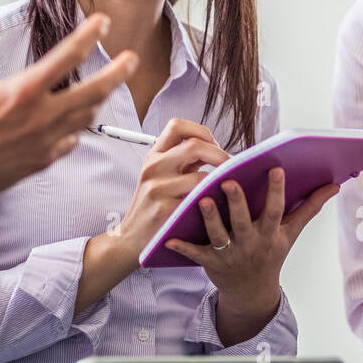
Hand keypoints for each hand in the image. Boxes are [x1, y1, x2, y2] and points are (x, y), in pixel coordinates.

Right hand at [0, 13, 137, 215]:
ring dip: (98, 101)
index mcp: (23, 91)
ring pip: (85, 118)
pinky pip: (69, 142)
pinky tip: (74, 123)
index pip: (67, 57)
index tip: (103, 23)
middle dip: (117, 74)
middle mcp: (40, 117)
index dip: (89, 36)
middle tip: (132, 60)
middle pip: (93, 92)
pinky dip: (75, 129)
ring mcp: (43, 142)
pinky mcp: (40, 161)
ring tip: (105, 89)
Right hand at [111, 118, 231, 257]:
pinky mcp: (165, 210)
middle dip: (220, 155)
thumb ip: (184, 162)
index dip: (201, 131)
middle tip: (231, 167)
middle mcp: (154, 167)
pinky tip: (215, 204)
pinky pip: (198, 200)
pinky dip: (211, 200)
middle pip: (194, 145)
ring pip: (201, 176)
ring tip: (226, 187)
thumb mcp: (161, 176)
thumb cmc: (153, 206)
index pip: (177, 126)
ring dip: (220, 181)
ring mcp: (158, 188)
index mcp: (154, 155)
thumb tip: (217, 151)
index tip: (214, 145)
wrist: (131, 237)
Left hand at [166, 167, 338, 344]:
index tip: (276, 169)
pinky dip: (182, 247)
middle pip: (243, 221)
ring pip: (218, 235)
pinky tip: (169, 238)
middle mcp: (250, 243)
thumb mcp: (291, 233)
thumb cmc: (271, 254)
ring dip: (209, 219)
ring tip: (201, 199)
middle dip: (237, 202)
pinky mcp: (210, 263)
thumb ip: (309, 207)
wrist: (252, 292)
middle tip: (228, 180)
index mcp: (270, 233)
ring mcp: (230, 254)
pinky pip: (196, 254)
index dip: (277, 191)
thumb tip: (333, 185)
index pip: (276, 210)